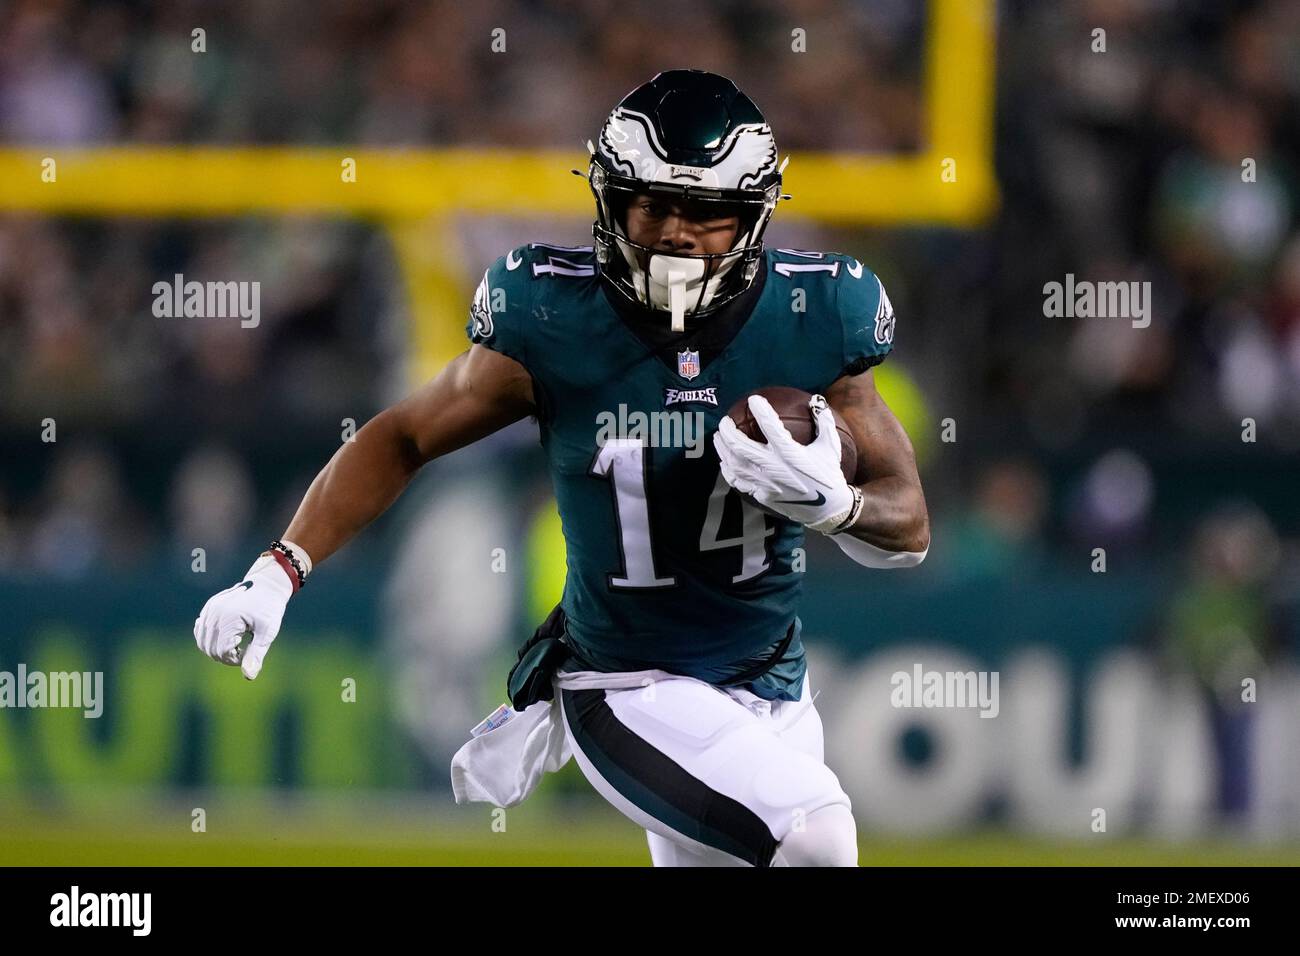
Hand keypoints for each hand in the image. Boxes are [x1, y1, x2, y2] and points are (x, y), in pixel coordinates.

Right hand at [193, 553, 293, 679]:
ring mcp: (209, 609)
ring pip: (202, 641)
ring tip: (237, 643)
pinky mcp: (208, 607)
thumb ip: (256, 654)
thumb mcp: (268, 632)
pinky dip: (210, 639)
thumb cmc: (270, 608)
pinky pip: (201, 630)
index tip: (248, 654)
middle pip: (210, 648)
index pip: (221, 651)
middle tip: (244, 651)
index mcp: (229, 619)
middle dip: (226, 656)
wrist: (268, 584)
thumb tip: (248, 676)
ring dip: (217, 648)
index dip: (234, 659)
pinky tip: (228, 636)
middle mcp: (214, 613)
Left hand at [714, 394, 857, 532]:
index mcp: (791, 454)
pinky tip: (724, 462)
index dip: (760, 411)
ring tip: (718, 437)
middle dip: (728, 431)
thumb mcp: (830, 447)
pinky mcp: (763, 495)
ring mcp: (766, 483)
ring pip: (735, 464)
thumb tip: (817, 400)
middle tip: (725, 421)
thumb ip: (824, 422)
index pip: (770, 426)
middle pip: (741, 447)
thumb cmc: (829, 475)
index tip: (753, 400)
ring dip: (723, 449)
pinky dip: (728, 471)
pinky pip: (739, 482)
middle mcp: (775, 468)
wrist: (828, 510)